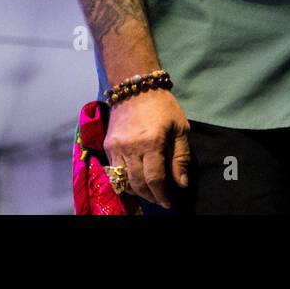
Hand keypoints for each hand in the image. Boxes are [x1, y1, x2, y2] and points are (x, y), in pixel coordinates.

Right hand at [103, 88, 190, 208]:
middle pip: (137, 184)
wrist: (135, 86)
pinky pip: (114, 171)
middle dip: (150, 196)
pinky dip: (124, 180)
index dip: (162, 195)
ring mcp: (116, 147)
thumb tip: (181, 183)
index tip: (169, 202)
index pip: (155, 179)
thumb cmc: (163, 106)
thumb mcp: (180, 128)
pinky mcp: (108, 145)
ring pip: (123, 180)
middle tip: (160, 200)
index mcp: (152, 142)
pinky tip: (134, 181)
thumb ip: (181, 157)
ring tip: (148, 192)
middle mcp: (131, 147)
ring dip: (136, 191)